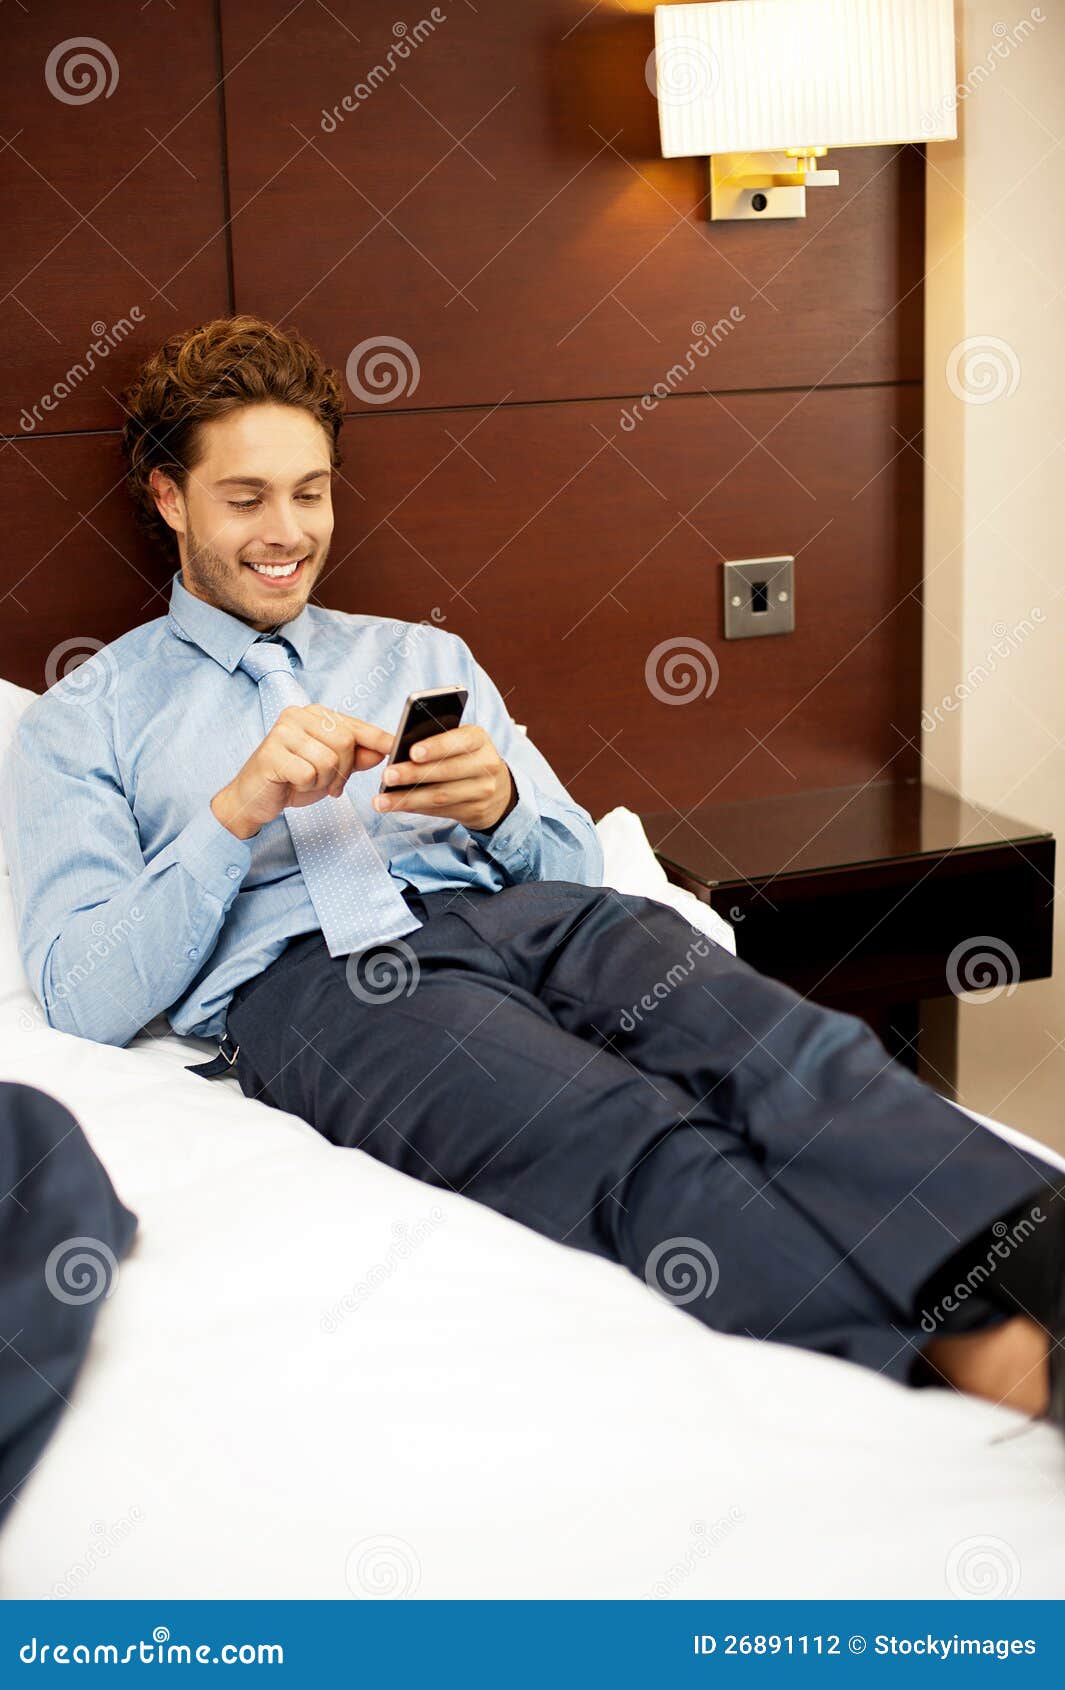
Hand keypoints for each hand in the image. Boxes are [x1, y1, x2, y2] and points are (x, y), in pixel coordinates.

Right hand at [212, 704, 392, 839]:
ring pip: (328, 760)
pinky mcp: (271, 753)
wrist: (254, 799)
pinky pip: (308, 773)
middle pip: (345, 742)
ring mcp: (282, 732)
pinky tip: (293, 784)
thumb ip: (356, 757)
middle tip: (329, 783)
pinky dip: (306, 786)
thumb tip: (384, 749)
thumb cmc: (293, 780)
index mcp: (314, 714)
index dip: (377, 739)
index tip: (396, 747)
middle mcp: (297, 715)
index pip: (354, 725)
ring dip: (323, 781)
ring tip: (308, 782)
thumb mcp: (331, 769)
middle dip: (343, 771)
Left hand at [373, 723, 516, 832]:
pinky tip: (397, 806)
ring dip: (408, 799)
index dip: (436, 747)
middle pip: (447, 771)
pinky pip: (440, 811)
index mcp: (479, 740)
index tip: (412, 752)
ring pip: (441, 796)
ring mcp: (483, 790)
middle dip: (413, 774)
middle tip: (387, 776)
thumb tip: (398, 752)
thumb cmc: (466, 758)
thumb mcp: (460, 742)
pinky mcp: (475, 811)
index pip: (459, 741)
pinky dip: (415, 808)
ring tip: (381, 801)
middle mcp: (486, 764)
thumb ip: (437, 743)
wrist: (499, 790)